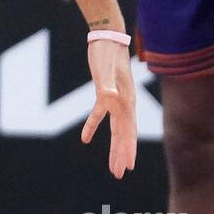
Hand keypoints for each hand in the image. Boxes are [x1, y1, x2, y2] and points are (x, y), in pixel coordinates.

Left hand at [82, 39, 136, 178]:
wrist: (107, 38)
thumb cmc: (106, 54)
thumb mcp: (105, 70)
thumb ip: (107, 85)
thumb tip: (110, 97)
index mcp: (125, 102)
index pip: (128, 132)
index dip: (128, 150)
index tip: (128, 167)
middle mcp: (124, 104)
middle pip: (124, 135)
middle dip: (122, 155)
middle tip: (119, 174)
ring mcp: (116, 100)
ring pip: (116, 129)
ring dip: (114, 147)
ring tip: (113, 166)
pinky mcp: (105, 94)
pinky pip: (100, 115)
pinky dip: (93, 127)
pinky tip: (85, 139)